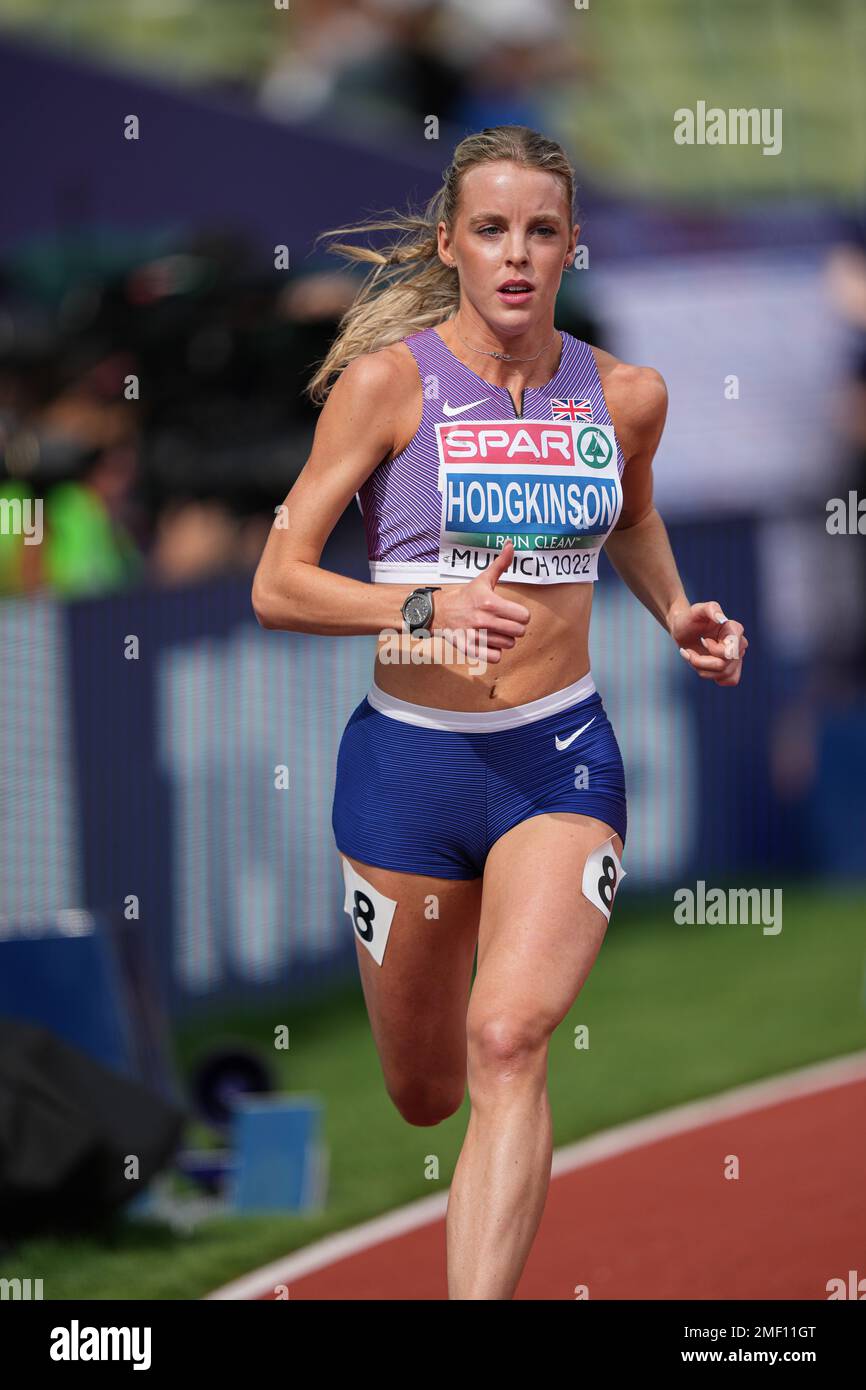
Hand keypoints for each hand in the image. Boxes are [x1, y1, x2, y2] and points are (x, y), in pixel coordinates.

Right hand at [432, 539, 530, 662]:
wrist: (439, 612)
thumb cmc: (465, 596)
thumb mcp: (483, 579)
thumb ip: (500, 564)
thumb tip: (511, 544)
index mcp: (490, 603)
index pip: (524, 616)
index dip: (521, 615)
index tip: (513, 612)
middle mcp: (483, 620)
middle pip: (519, 632)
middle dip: (515, 627)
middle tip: (504, 622)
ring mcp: (476, 636)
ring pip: (508, 645)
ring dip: (504, 639)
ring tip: (494, 631)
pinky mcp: (470, 649)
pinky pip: (495, 657)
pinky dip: (495, 652)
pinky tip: (489, 642)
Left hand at [669, 600, 748, 686]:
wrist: (683, 629)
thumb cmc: (690, 618)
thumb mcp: (696, 610)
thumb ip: (711, 609)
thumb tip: (722, 619)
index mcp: (735, 630)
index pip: (731, 651)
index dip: (714, 649)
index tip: (703, 639)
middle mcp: (739, 645)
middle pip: (724, 665)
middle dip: (701, 661)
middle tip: (691, 649)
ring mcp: (735, 658)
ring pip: (723, 674)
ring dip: (701, 667)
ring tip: (692, 655)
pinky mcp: (729, 668)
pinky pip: (727, 681)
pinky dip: (710, 675)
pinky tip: (700, 665)